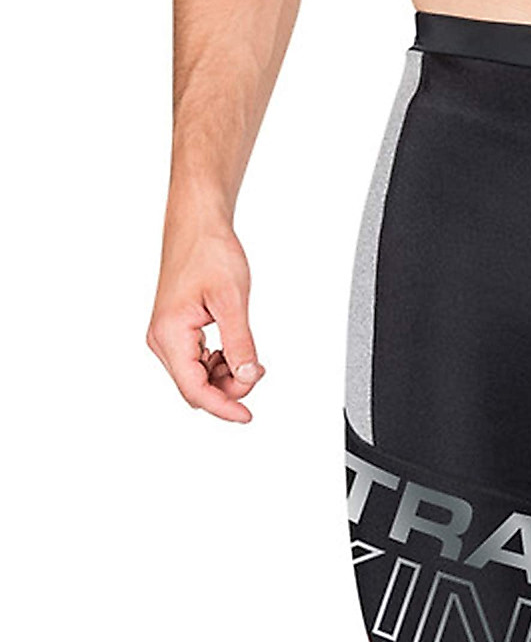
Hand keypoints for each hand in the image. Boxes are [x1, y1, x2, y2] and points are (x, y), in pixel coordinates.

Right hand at [147, 215, 263, 421]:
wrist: (199, 225)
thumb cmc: (209, 252)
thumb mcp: (232, 301)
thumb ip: (240, 343)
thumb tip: (246, 376)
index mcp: (169, 334)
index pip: (194, 389)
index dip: (223, 406)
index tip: (246, 416)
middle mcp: (162, 338)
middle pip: (195, 386)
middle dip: (228, 388)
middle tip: (256, 369)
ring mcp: (168, 335)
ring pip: (198, 376)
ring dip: (226, 375)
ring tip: (249, 356)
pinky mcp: (178, 329)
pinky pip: (199, 360)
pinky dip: (221, 362)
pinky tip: (237, 350)